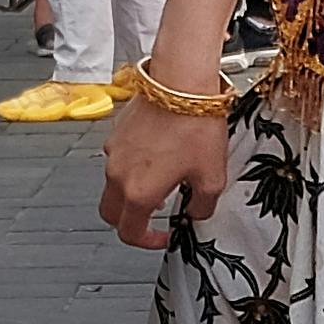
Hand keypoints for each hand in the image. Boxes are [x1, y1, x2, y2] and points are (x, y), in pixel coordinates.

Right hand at [99, 93, 228, 249]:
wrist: (180, 82)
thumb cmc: (194, 125)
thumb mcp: (212, 177)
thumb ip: (202, 205)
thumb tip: (197, 212)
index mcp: (139, 192)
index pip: (129, 232)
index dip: (147, 242)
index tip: (162, 236)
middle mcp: (118, 174)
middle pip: (111, 213)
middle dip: (129, 221)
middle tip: (152, 216)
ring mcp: (113, 152)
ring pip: (113, 185)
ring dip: (131, 192)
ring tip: (161, 180)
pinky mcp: (117, 132)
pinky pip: (119, 159)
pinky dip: (132, 166)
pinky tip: (158, 155)